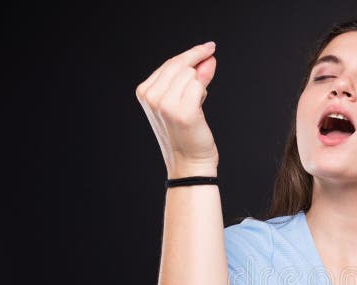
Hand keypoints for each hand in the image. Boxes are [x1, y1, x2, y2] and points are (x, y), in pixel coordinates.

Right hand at [135, 42, 218, 178]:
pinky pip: (199, 87)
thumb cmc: (187, 135)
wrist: (190, 164)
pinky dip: (203, 94)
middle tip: (211, 61)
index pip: (170, 64)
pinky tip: (199, 108)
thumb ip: (195, 78)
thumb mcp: (185, 101)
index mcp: (145, 92)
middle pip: (180, 65)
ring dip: (200, 85)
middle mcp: (152, 96)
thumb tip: (209, 58)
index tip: (209, 47)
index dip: (192, 55)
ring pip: (191, 75)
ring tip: (196, 104)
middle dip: (198, 63)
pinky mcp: (183, 112)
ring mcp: (166, 104)